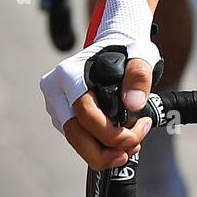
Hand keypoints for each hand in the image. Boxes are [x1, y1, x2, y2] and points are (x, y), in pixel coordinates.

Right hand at [39, 0, 160, 166]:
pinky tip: (120, 141)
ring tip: (132, 144)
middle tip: (131, 150)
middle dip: (104, 151)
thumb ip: (139, 76)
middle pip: (75, 134)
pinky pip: (79, 138)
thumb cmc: (127, 49)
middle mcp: (56, 90)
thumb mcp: (140, 56)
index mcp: (69, 74)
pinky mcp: (63, 115)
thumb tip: (133, 104)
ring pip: (76, 140)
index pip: (85, 114)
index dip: (110, 132)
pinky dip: (99, 145)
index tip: (137, 130)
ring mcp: (57, 104)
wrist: (116, 45)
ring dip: (103, 151)